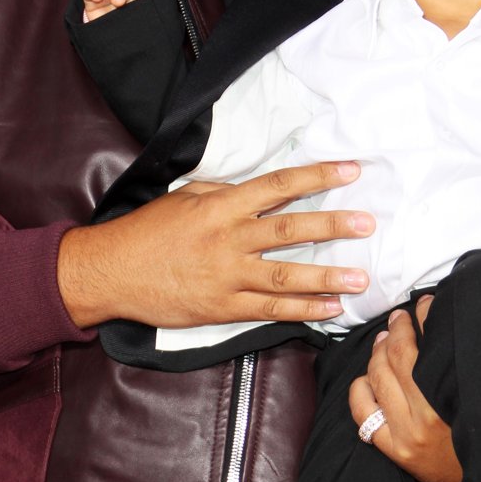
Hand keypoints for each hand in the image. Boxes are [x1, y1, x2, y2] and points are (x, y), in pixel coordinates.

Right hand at [57, 161, 374, 328]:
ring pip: (286, 276)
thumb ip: (224, 192)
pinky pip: (270, 311)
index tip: (349, 171)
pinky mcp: (223, 308)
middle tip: (366, 222)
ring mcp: (227, 276)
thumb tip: (257, 191)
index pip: (278, 185)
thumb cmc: (149, 230)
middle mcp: (229, 239)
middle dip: (332, 225)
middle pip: (289, 230)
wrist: (114, 271)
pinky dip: (303, 310)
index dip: (316, 177)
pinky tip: (330, 308)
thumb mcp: (186, 196)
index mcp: (221, 205)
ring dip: (327, 276)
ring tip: (361, 276)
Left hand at [348, 295, 461, 481]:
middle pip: (396, 357)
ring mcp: (404, 435)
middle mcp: (424, 418)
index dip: (421, 317)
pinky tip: (368, 378)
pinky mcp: (392, 449)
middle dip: (396, 331)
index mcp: (447, 400)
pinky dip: (360, 387)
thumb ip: (456, 361)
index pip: (423, 346)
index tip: (423, 304)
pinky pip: (362, 410)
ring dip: (377, 353)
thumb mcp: (475, 393)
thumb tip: (440, 319)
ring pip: (377, 377)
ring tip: (384, 342)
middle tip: (399, 320)